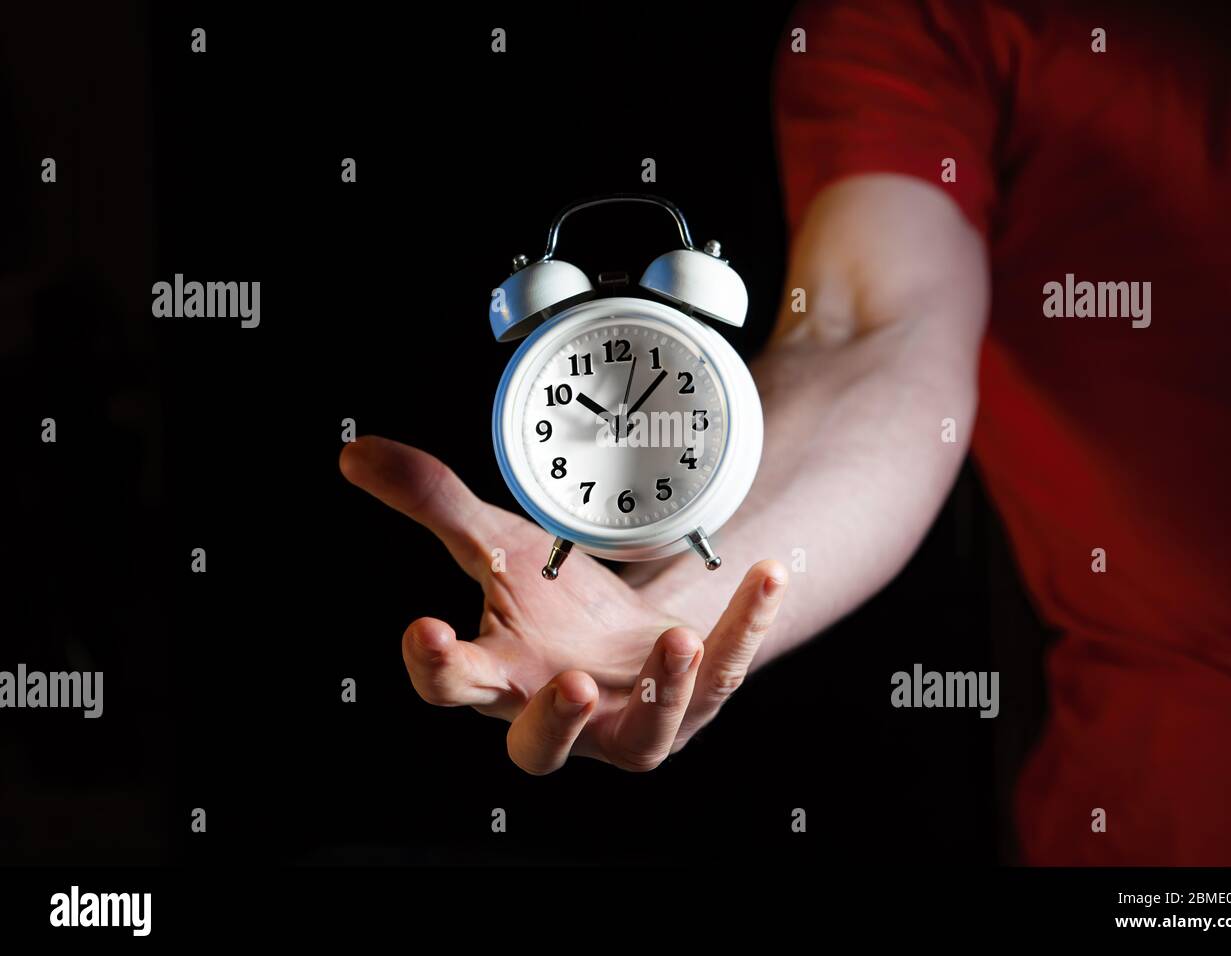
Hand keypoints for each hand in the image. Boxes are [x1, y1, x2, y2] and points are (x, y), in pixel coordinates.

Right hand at [339, 435, 787, 773]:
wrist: (628, 633)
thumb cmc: (555, 605)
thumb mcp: (496, 544)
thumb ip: (431, 503)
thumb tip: (356, 452)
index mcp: (502, 674)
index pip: (453, 685)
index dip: (435, 666)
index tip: (424, 628)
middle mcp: (562, 709)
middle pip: (541, 747)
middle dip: (556, 721)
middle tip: (573, 683)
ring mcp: (632, 720)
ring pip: (646, 734)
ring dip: (663, 689)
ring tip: (675, 640)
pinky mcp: (693, 703)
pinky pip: (726, 674)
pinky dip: (748, 628)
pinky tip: (765, 575)